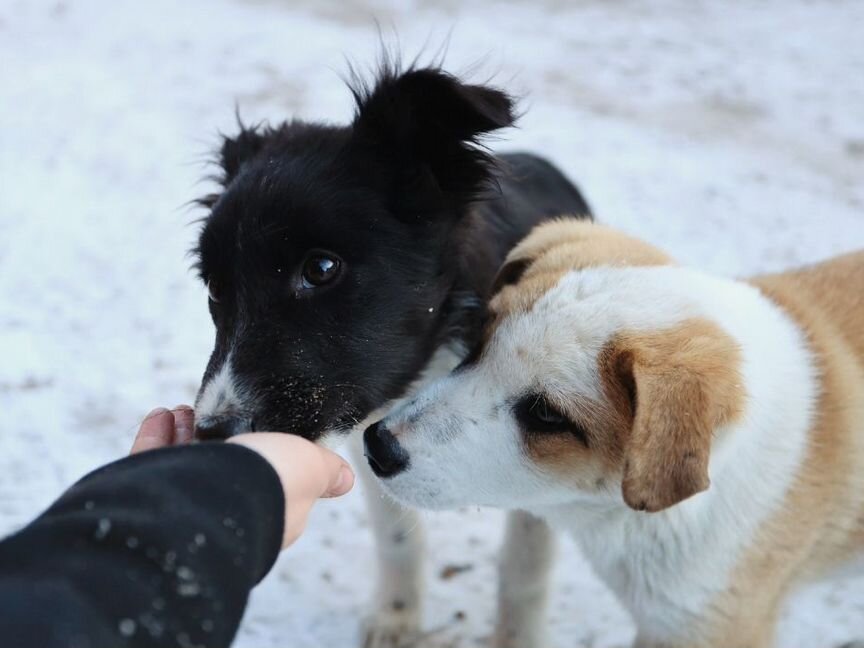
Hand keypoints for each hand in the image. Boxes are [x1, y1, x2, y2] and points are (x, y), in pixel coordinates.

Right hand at [129, 407, 354, 548]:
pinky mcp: (147, 498)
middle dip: (217, 435)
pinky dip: (155, 437)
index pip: (270, 480)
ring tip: (184, 409)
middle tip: (209, 410)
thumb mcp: (309, 467)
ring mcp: (187, 508)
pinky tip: (161, 416)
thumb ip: (323, 469)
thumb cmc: (265, 485)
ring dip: (185, 432)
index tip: (256, 420)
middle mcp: (230, 513)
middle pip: (222, 469)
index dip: (264, 447)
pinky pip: (151, 464)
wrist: (204, 499)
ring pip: (185, 465)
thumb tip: (345, 479)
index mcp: (271, 512)